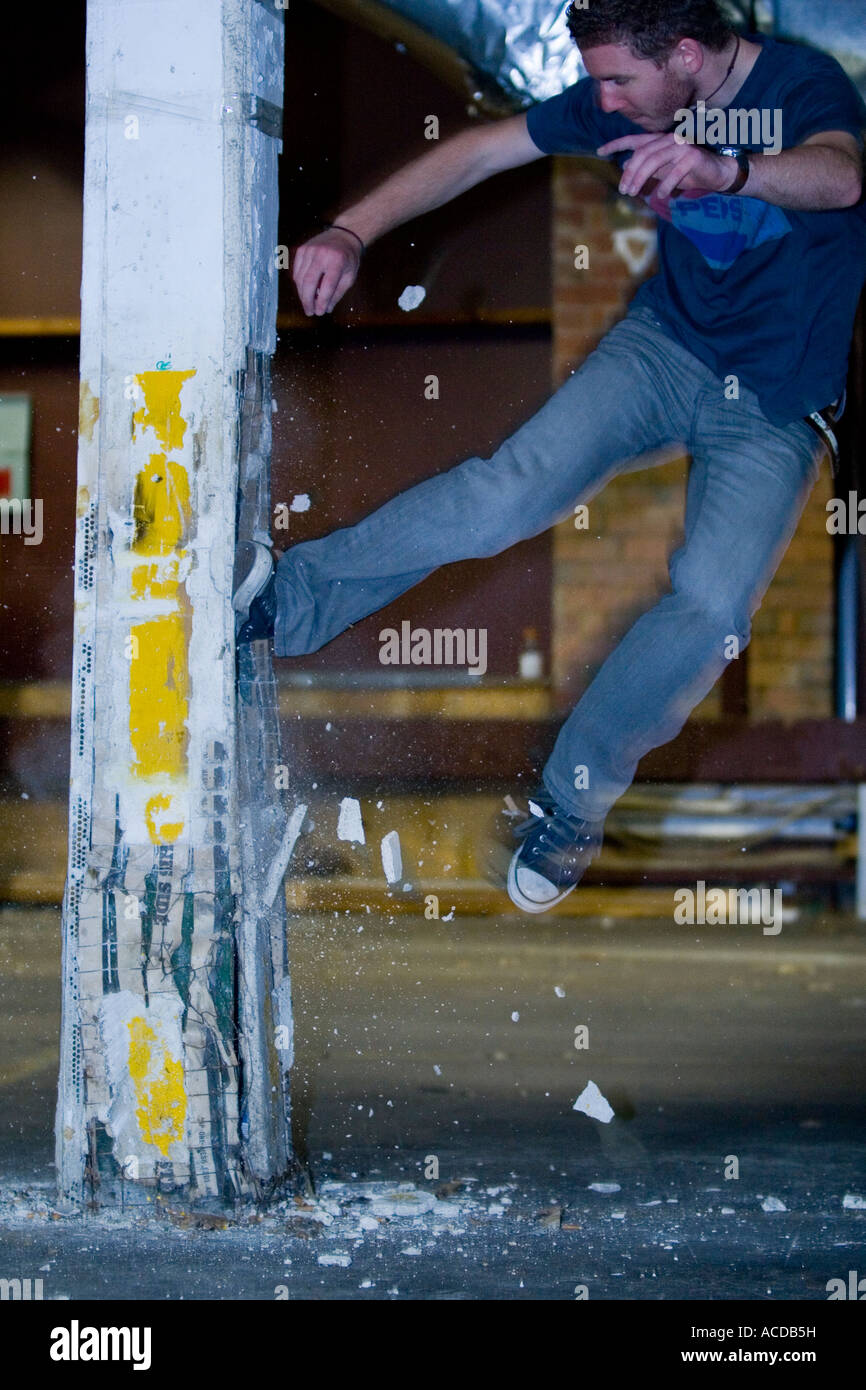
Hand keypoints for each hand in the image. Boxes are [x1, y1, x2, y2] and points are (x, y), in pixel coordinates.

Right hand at [292, 227, 362, 316]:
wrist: (343, 235)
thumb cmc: (348, 259)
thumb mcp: (350, 277)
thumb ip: (338, 293)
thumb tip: (326, 309)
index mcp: (337, 261)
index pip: (327, 286)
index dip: (321, 302)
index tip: (319, 313)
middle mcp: (321, 254)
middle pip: (309, 282)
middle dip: (307, 300)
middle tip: (309, 312)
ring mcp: (310, 250)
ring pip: (300, 278)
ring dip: (302, 294)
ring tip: (307, 303)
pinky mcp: (302, 249)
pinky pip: (297, 271)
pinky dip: (299, 283)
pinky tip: (304, 290)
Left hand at [597, 133, 737, 200]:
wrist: (717, 173)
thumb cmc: (688, 172)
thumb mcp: (663, 170)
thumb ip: (647, 166)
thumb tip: (626, 166)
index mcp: (660, 140)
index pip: (635, 140)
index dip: (616, 144)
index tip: (600, 151)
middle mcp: (669, 139)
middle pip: (642, 153)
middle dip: (630, 173)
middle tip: (624, 190)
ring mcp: (681, 146)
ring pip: (655, 161)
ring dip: (642, 179)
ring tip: (635, 194)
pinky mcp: (693, 156)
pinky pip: (674, 172)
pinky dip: (666, 185)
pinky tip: (662, 195)